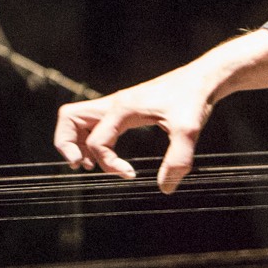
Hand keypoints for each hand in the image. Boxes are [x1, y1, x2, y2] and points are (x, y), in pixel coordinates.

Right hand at [54, 64, 219, 192]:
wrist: (201, 79)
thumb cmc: (193, 100)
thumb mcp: (188, 130)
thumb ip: (178, 160)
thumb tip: (165, 188)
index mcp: (122, 109)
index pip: (96, 141)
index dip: (108, 164)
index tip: (131, 175)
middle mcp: (113, 104)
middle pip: (69, 118)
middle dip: (66, 145)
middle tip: (81, 166)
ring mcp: (116, 105)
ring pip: (76, 119)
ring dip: (75, 142)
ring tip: (88, 165)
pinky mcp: (123, 108)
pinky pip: (92, 122)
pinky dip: (88, 139)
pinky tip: (105, 156)